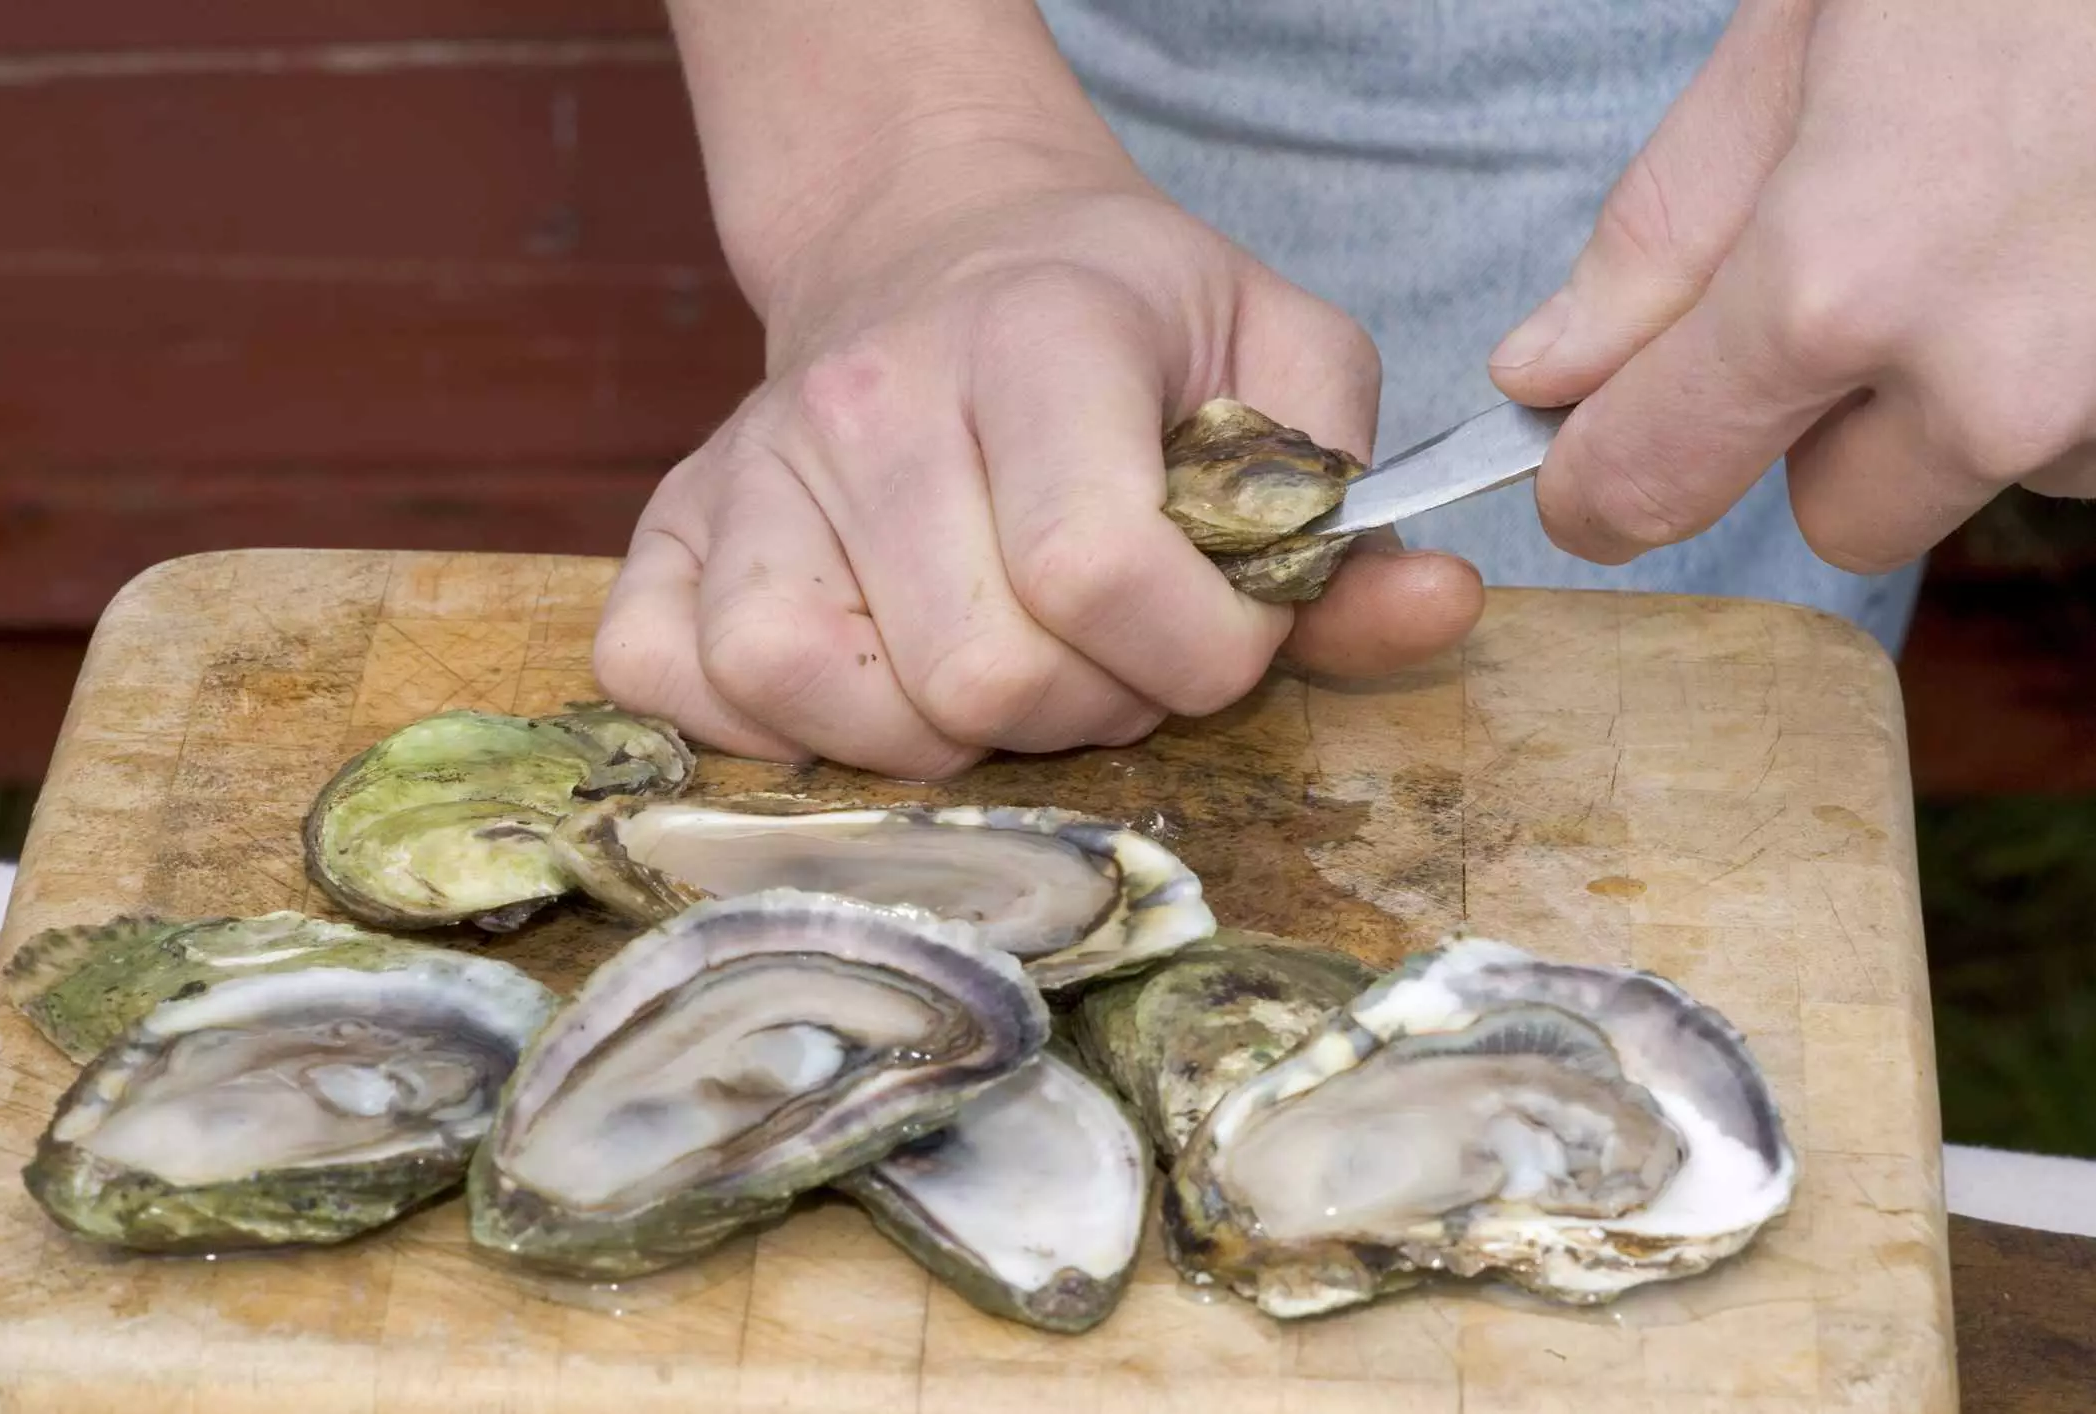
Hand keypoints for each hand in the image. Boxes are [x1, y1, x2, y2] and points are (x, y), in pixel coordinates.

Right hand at [596, 152, 1482, 778]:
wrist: (936, 242)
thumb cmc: (1121, 321)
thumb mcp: (1279, 363)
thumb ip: (1350, 507)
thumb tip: (1438, 611)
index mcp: (1036, 338)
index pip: (1096, 570)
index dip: (1193, 655)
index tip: (1219, 638)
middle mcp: (867, 398)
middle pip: (976, 675)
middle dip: (1081, 709)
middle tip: (1102, 649)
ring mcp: (747, 466)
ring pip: (820, 703)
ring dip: (937, 735)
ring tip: (990, 659)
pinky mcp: (664, 525)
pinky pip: (673, 685)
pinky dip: (771, 725)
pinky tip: (860, 673)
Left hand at [1490, 0, 2095, 573]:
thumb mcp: (1813, 27)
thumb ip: (1670, 222)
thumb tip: (1547, 372)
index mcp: (1844, 278)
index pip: (1654, 478)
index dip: (1599, 485)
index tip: (1585, 476)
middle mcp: (1994, 380)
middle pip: (1837, 514)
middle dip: (1824, 423)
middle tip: (1873, 263)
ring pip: (1983, 471)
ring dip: (1970, 384)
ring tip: (2020, 206)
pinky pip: (2094, 439)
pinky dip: (2075, 362)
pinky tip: (2091, 231)